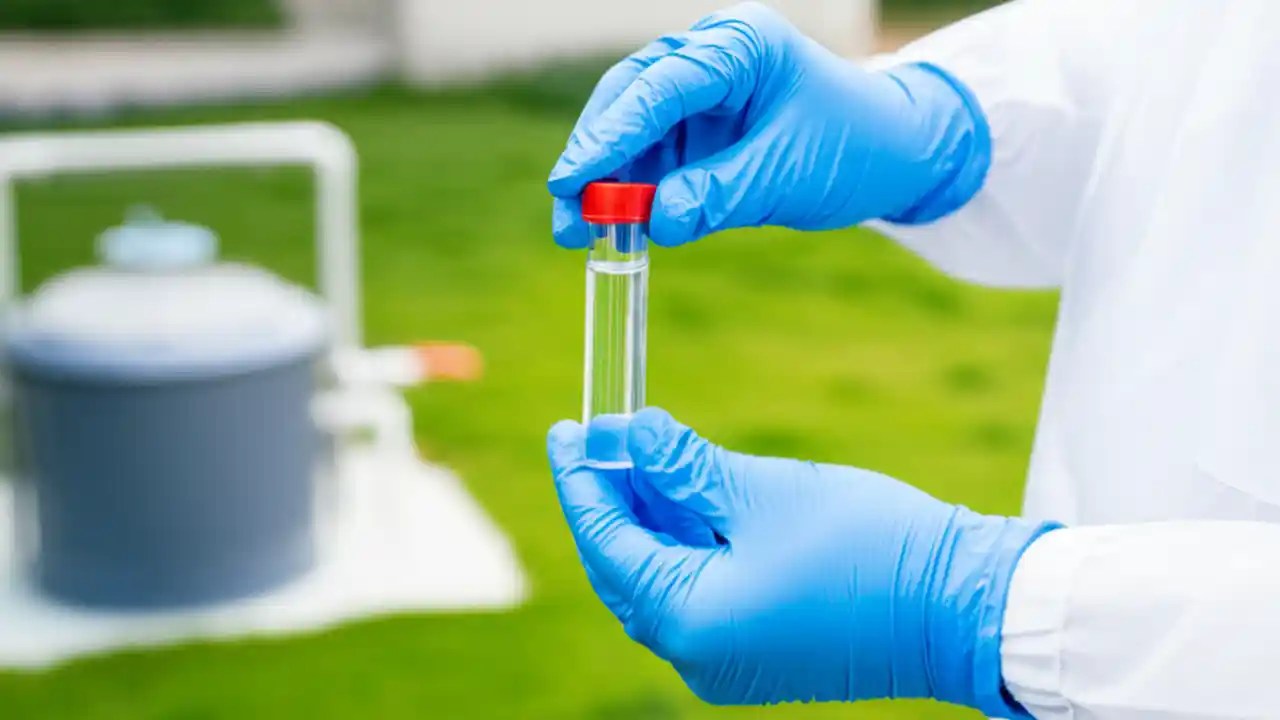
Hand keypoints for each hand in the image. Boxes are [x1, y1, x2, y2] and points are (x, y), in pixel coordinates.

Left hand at [547, 408, 1054, 714]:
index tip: (566, 430)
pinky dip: (685, 548)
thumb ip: (683, 465)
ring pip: (662, 582)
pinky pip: (697, 597)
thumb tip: (627, 433)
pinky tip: (683, 498)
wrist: (966, 607)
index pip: (607, 542)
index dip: (582, 481)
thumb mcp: (762, 491)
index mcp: (688, 620)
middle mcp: (696, 656)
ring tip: (638, 456)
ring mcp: (727, 663)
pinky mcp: (758, 655)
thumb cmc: (870, 546)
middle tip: (597, 439)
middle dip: (610, 501)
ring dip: (649, 521)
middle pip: (626, 568)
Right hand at [548, 2, 990, 247]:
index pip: (662, 86)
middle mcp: (711, 58)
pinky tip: (612, 227)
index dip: (613, 134)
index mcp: (740, 45)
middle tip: (567, 211)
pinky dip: (631, 193)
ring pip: (632, 132)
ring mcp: (700, 94)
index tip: (575, 178)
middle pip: (630, 99)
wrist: (895, 155)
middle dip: (595, 157)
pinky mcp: (697, 131)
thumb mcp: (786, 175)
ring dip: (604, 182)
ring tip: (576, 232)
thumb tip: (656, 223)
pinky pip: (651, 160)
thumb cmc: (854, 148)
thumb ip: (719, 195)